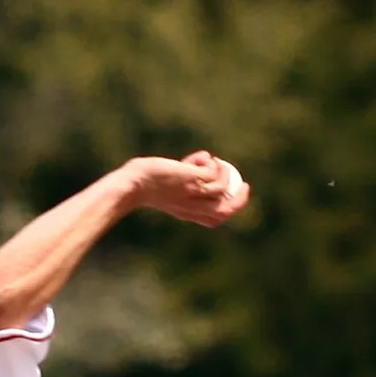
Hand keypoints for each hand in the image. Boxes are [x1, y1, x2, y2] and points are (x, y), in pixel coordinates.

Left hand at [128, 151, 249, 227]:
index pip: (214, 219)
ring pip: (223, 189)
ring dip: (225, 173)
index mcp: (186, 213)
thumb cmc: (141, 185)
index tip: (233, 196)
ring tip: (213, 162)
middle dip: (240, 199)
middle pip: (225, 210)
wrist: (131, 185)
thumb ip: (179, 182)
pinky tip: (203, 158)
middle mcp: (192, 207)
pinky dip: (214, 164)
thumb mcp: (164, 187)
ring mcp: (193, 193)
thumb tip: (193, 165)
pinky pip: (214, 173)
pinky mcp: (191, 178)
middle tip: (244, 185)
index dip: (228, 209)